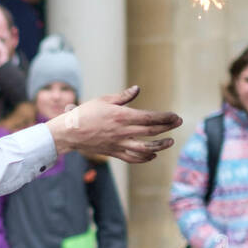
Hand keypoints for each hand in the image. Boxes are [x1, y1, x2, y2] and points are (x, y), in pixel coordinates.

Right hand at [46, 86, 180, 163]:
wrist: (69, 132)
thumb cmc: (85, 113)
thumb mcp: (104, 100)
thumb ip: (123, 97)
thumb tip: (137, 89)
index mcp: (122, 116)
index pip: (150, 117)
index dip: (165, 117)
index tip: (175, 116)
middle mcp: (123, 131)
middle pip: (151, 131)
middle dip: (167, 128)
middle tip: (178, 123)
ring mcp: (119, 144)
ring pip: (145, 148)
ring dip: (160, 146)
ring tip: (169, 142)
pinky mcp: (114, 152)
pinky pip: (132, 158)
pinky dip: (144, 158)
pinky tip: (152, 155)